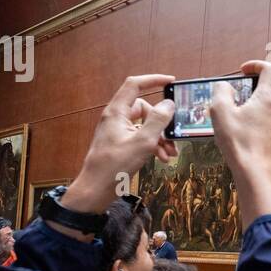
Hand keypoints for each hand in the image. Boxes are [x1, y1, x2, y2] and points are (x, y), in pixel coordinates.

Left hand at [62, 75, 176, 217]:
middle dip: (162, 122)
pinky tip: (162, 159)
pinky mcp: (120, 144)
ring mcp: (118, 132)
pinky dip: (153, 146)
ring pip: (145, 126)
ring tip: (170, 154)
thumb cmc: (114, 166)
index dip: (153, 80)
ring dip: (160, 138)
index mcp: (117, 112)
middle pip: (145, 109)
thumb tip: (169, 104)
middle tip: (174, 136)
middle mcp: (116, 118)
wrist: (96, 190)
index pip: (134, 85)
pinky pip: (140, 138)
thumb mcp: (142, 142)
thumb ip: (157, 121)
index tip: (171, 82)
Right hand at [209, 60, 270, 223]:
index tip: (243, 71)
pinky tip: (252, 139)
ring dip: (261, 112)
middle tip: (240, 100)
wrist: (255, 174)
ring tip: (243, 123)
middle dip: (257, 91)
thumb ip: (221, 92)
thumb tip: (225, 87)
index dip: (256, 65)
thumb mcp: (220, 112)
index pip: (270, 69)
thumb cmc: (238, 142)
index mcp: (267, 99)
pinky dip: (265, 129)